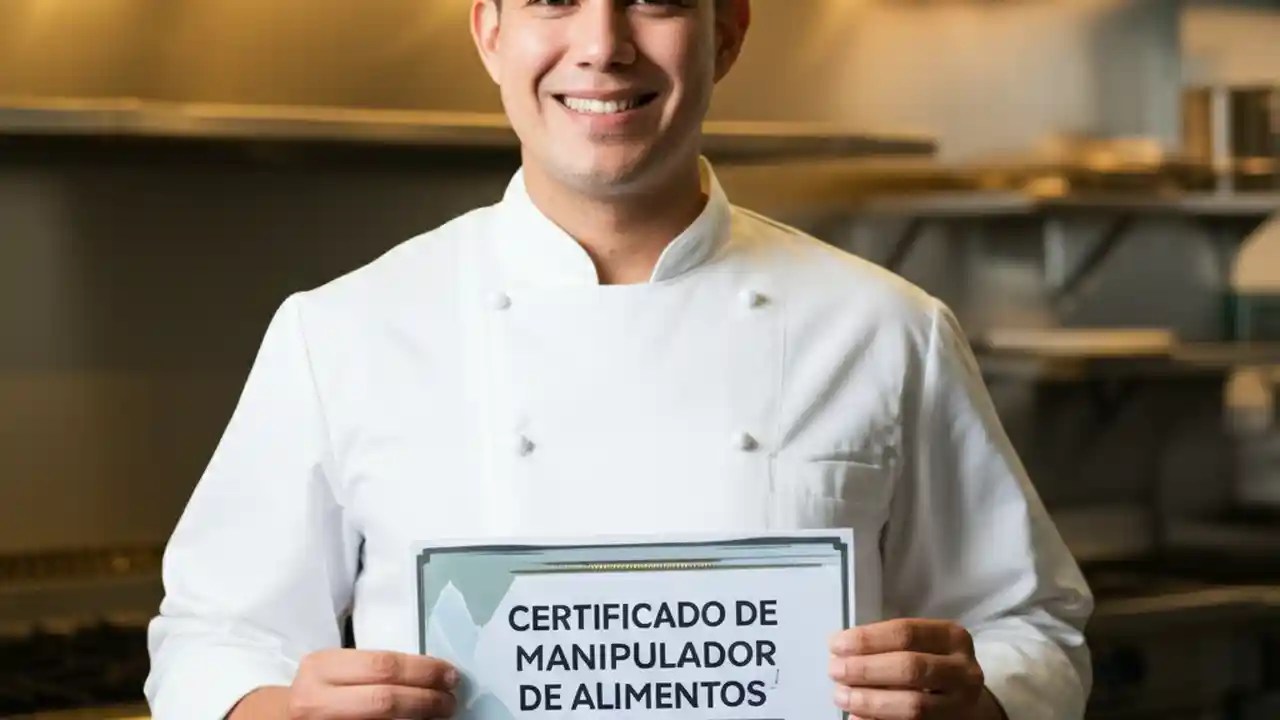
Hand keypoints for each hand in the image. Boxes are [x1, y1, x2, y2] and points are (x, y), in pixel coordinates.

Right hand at [284, 649, 458, 718]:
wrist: (284, 718)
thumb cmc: (322, 687)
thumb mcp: (338, 668)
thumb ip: (374, 669)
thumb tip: (433, 673)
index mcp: (322, 667)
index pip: (383, 666)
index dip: (423, 671)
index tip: (451, 674)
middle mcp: (316, 700)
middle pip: (385, 700)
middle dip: (427, 699)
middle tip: (452, 698)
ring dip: (419, 718)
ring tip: (441, 712)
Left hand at [828, 619, 1003, 719]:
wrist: (966, 701)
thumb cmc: (934, 665)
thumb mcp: (923, 645)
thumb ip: (888, 645)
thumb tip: (842, 651)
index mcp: (952, 637)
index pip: (905, 633)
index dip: (867, 639)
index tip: (836, 645)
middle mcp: (962, 670)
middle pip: (909, 667)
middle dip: (866, 669)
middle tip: (835, 671)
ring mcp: (960, 704)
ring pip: (913, 705)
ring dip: (870, 701)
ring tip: (842, 696)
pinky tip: (857, 717)